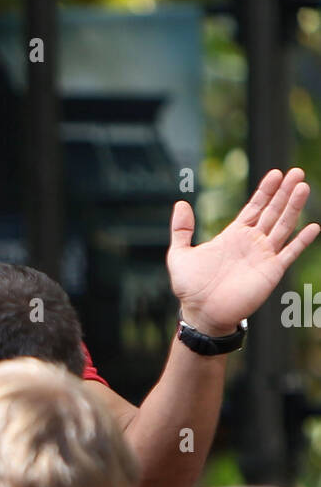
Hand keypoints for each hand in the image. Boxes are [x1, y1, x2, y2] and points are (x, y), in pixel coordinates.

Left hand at [168, 168, 319, 336]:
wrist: (201, 314)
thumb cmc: (190, 288)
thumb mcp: (179, 254)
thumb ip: (181, 229)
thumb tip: (181, 204)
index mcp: (233, 235)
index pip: (255, 207)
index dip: (265, 191)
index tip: (276, 173)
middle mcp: (252, 243)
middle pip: (272, 211)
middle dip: (284, 192)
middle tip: (297, 172)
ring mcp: (263, 256)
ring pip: (283, 226)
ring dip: (294, 207)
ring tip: (303, 187)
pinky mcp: (270, 272)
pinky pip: (289, 253)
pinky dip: (302, 241)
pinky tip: (314, 226)